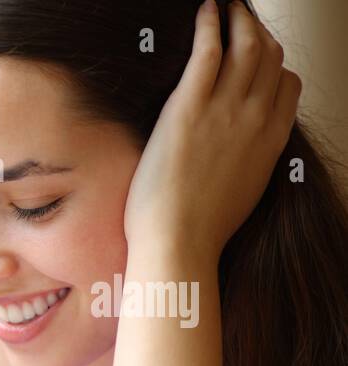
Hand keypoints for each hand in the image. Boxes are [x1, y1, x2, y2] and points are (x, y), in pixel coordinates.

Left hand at [124, 0, 300, 258]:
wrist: (179, 241)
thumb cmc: (199, 229)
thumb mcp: (243, 192)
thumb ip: (249, 163)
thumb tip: (239, 156)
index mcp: (272, 141)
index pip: (288, 84)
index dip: (276, 64)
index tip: (261, 55)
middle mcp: (256, 118)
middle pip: (270, 58)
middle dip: (258, 30)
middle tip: (243, 17)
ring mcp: (225, 110)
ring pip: (245, 45)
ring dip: (239, 18)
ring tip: (227, 6)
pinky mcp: (189, 107)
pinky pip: (208, 50)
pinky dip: (210, 24)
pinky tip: (205, 11)